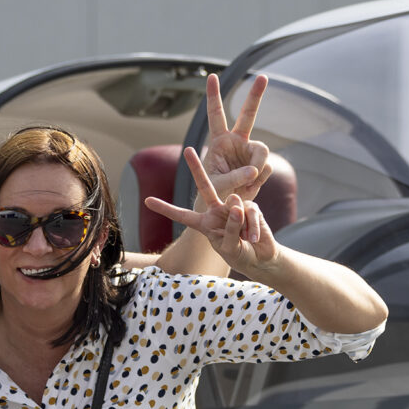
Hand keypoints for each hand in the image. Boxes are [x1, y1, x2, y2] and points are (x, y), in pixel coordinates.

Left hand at [144, 151, 280, 274]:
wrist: (261, 257)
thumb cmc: (240, 255)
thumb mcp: (230, 248)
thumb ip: (230, 228)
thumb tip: (236, 202)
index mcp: (204, 223)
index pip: (183, 215)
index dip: (165, 209)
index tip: (147, 201)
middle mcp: (217, 211)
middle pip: (205, 187)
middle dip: (196, 168)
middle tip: (187, 150)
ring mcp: (234, 206)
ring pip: (235, 207)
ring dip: (241, 227)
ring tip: (247, 240)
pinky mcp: (251, 206)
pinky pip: (250, 213)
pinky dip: (253, 228)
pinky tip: (254, 238)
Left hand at [199, 73, 269, 205]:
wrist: (226, 209)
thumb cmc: (213, 195)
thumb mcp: (217, 186)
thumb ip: (235, 177)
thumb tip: (254, 169)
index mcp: (219, 141)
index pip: (216, 114)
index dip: (214, 96)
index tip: (211, 76)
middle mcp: (236, 142)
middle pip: (248, 115)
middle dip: (255, 96)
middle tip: (263, 77)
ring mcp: (250, 153)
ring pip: (262, 151)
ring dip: (256, 168)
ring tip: (245, 184)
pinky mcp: (260, 165)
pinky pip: (266, 168)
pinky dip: (259, 180)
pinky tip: (248, 188)